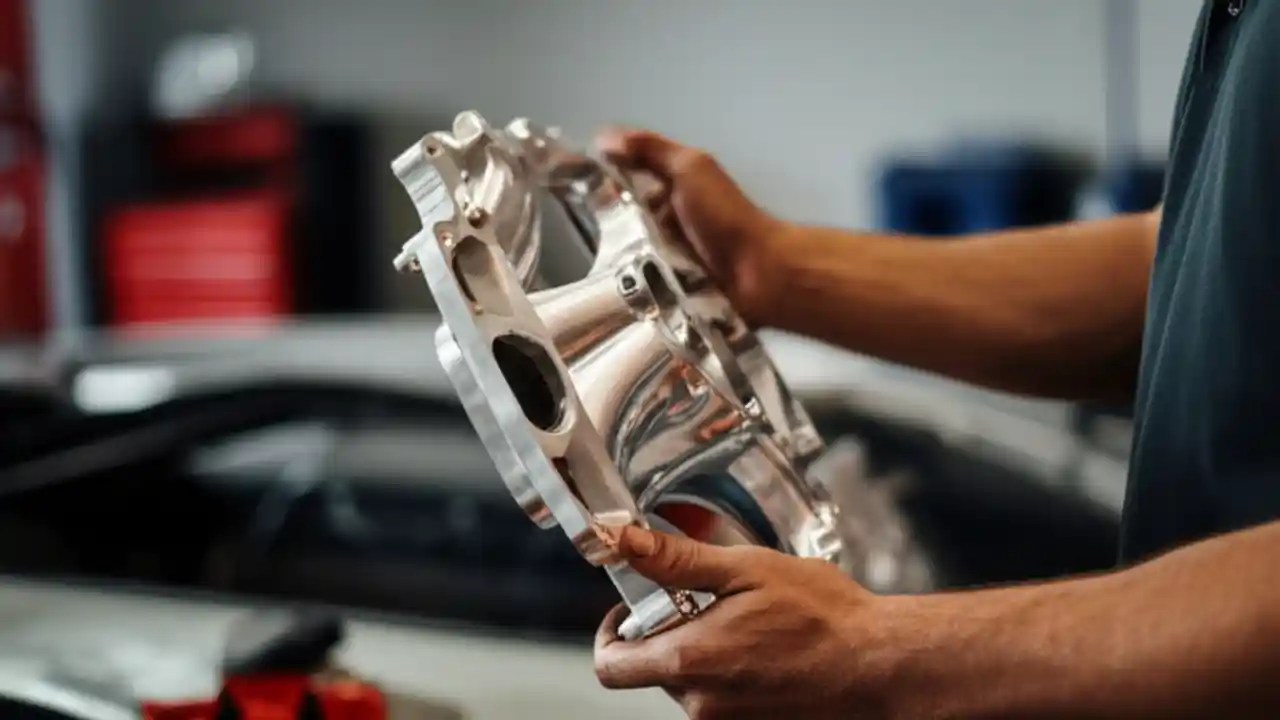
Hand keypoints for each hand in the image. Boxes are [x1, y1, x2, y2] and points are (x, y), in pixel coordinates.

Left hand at [593, 525, 895, 719]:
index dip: (612, 634)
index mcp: (688, 662)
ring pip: (690, 688)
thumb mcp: (745, 569)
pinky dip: (733, 678)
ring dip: (705, 657)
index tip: (632, 611)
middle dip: (669, 637)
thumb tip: (625, 543)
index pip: (611, 666)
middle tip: (707, 607)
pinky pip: (724, 704)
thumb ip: (677, 560)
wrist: (882, 666)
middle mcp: (702, 706)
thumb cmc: (824, 617)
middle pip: (652, 673)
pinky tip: (767, 654)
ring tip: (750, 628)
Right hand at [595, 128, 789, 325]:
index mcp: (673, 187)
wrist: (758, 275)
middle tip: (586, 230)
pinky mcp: (668, 288)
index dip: (598, 179)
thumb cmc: (723, 216)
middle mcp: (668, 219)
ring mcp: (668, 256)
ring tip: (594, 260)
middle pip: (621, 218)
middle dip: (603, 223)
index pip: (624, 179)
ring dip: (614, 256)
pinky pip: (637, 283)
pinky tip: (609, 285)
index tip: (570, 186)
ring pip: (625, 252)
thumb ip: (651, 150)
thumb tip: (603, 137)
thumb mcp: (689, 168)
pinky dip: (627, 282)